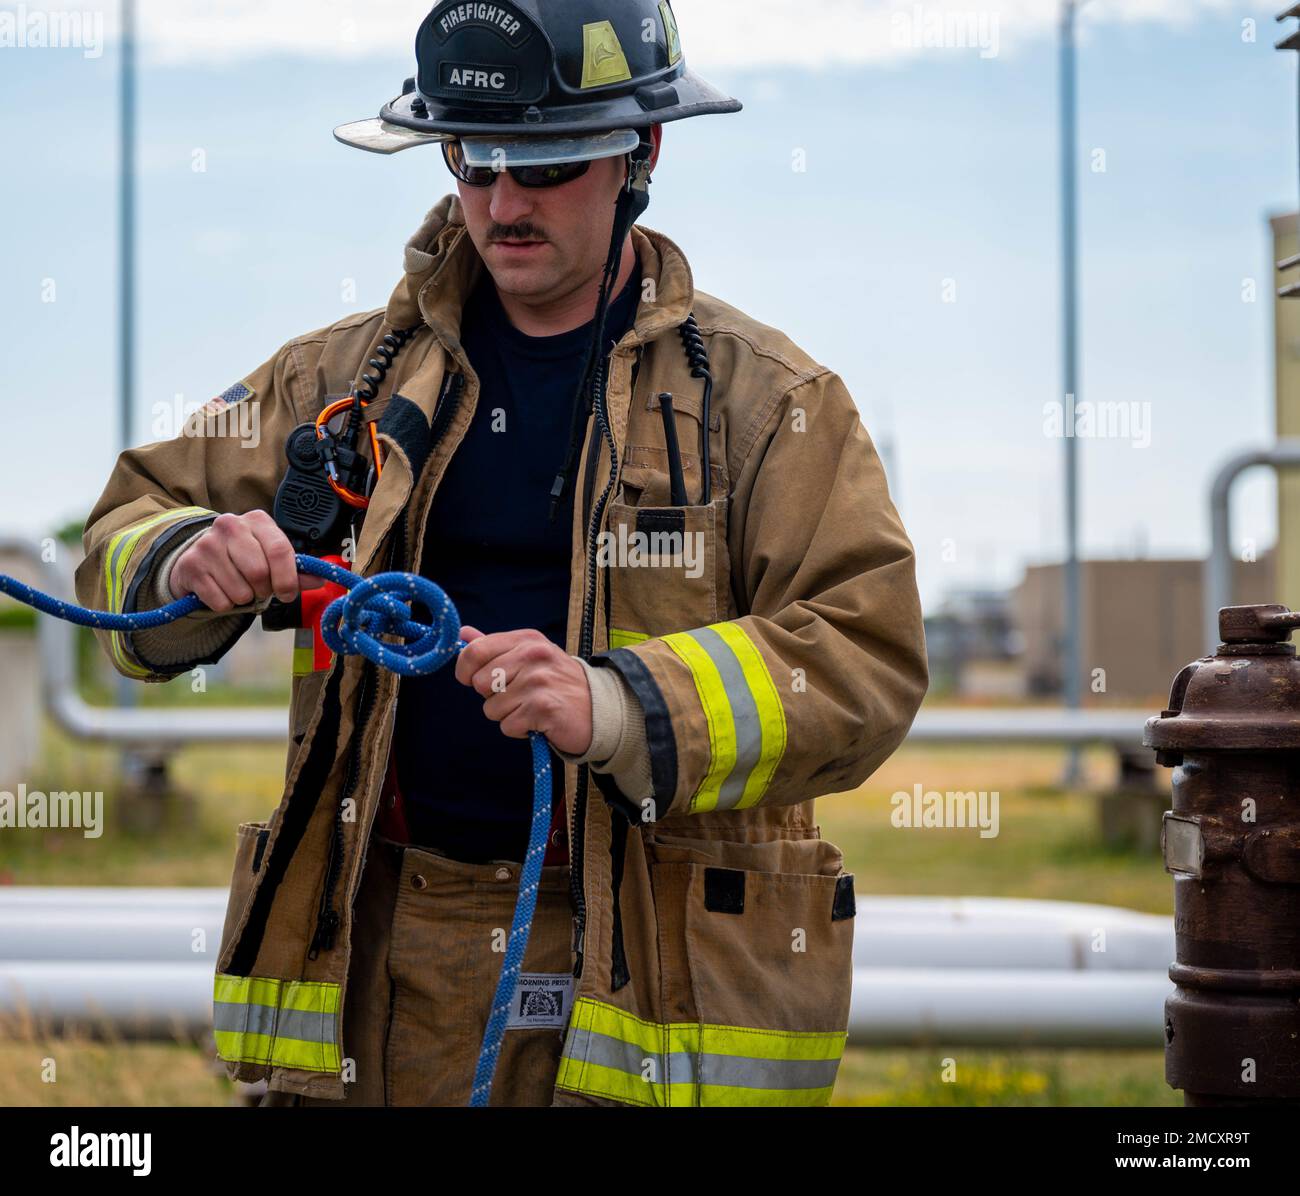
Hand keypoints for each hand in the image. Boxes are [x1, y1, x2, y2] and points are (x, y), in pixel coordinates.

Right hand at [170, 510, 318, 611]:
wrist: (201, 560)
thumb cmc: (244, 559)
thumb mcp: (272, 558)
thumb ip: (296, 570)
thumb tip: (320, 579)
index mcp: (257, 520)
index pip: (280, 550)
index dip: (287, 578)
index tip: (287, 594)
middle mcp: (230, 525)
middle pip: (259, 572)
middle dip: (264, 590)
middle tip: (260, 590)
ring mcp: (207, 544)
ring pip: (240, 591)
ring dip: (244, 599)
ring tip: (239, 587)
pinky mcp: (190, 565)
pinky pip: (220, 601)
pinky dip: (225, 605)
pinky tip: (221, 590)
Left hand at [453, 626, 592, 754]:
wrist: (599, 708)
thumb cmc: (557, 683)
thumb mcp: (529, 655)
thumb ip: (494, 646)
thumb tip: (463, 634)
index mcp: (526, 640)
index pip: (475, 652)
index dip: (465, 671)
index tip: (473, 680)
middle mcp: (532, 656)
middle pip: (479, 684)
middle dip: (492, 696)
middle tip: (519, 695)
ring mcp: (538, 681)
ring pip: (491, 708)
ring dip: (508, 715)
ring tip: (531, 708)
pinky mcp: (543, 708)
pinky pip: (507, 726)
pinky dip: (520, 729)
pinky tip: (538, 721)